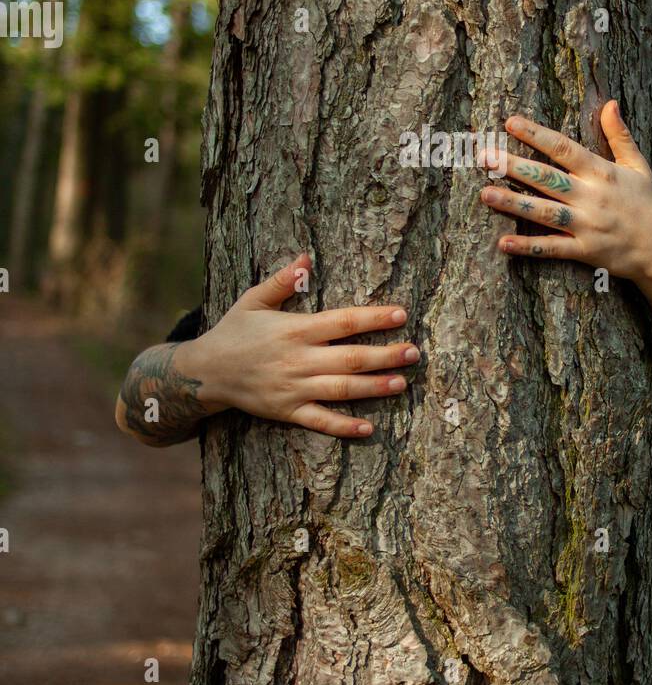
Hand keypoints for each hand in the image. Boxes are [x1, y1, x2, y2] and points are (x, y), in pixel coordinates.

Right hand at [178, 255, 418, 438]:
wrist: (204, 372)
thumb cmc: (234, 331)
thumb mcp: (253, 299)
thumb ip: (282, 280)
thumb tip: (307, 256)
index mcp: (294, 329)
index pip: (343, 322)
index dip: (374, 318)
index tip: (401, 314)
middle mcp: (297, 360)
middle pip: (350, 358)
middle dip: (385, 355)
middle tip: (414, 353)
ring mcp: (293, 388)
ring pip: (341, 390)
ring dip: (374, 387)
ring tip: (402, 383)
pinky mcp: (287, 412)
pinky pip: (319, 421)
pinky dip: (344, 427)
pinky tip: (369, 428)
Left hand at [479, 102, 651, 284]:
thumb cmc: (649, 204)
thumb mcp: (638, 166)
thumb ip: (619, 135)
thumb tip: (610, 102)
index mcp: (602, 172)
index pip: (563, 148)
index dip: (536, 135)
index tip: (510, 123)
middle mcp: (591, 197)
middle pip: (546, 178)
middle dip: (514, 166)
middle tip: (484, 156)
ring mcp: (587, 225)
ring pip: (543, 212)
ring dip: (513, 203)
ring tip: (485, 194)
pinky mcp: (585, 250)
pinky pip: (552, 248)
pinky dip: (528, 246)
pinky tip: (503, 242)